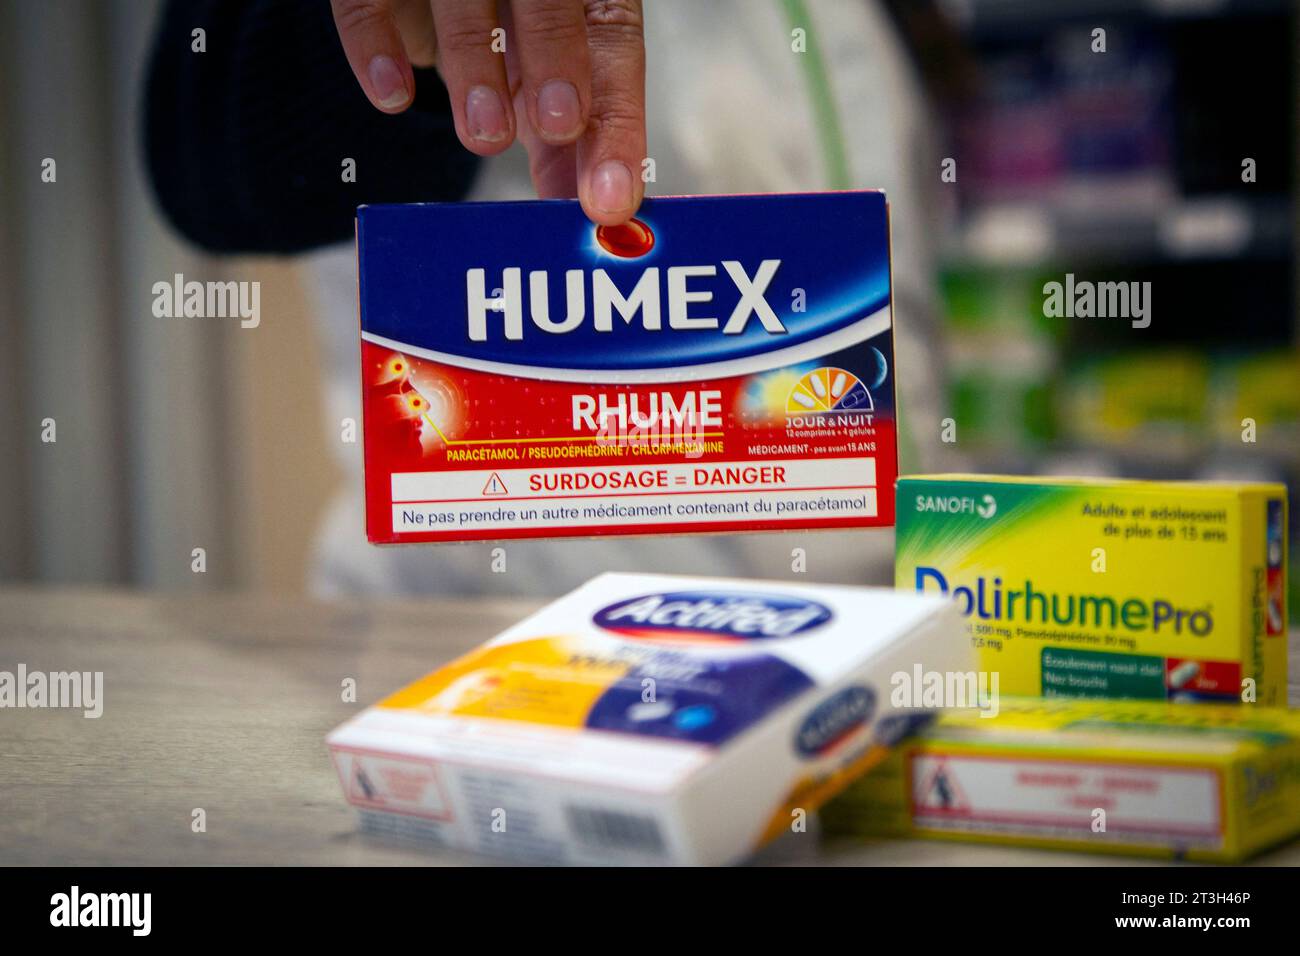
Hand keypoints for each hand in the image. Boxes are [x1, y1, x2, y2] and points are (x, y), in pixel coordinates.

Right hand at [331, 0, 645, 224]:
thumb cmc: (508, 37)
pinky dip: (375, 45)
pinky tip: (393, 94)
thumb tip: (597, 213)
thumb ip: (570, 144)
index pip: (613, 45)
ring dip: (475, 68)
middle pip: (548, 2)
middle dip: (556, 62)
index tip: (610, 192)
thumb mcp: (546, 85)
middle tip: (558, 126)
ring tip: (485, 134)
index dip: (615, 118)